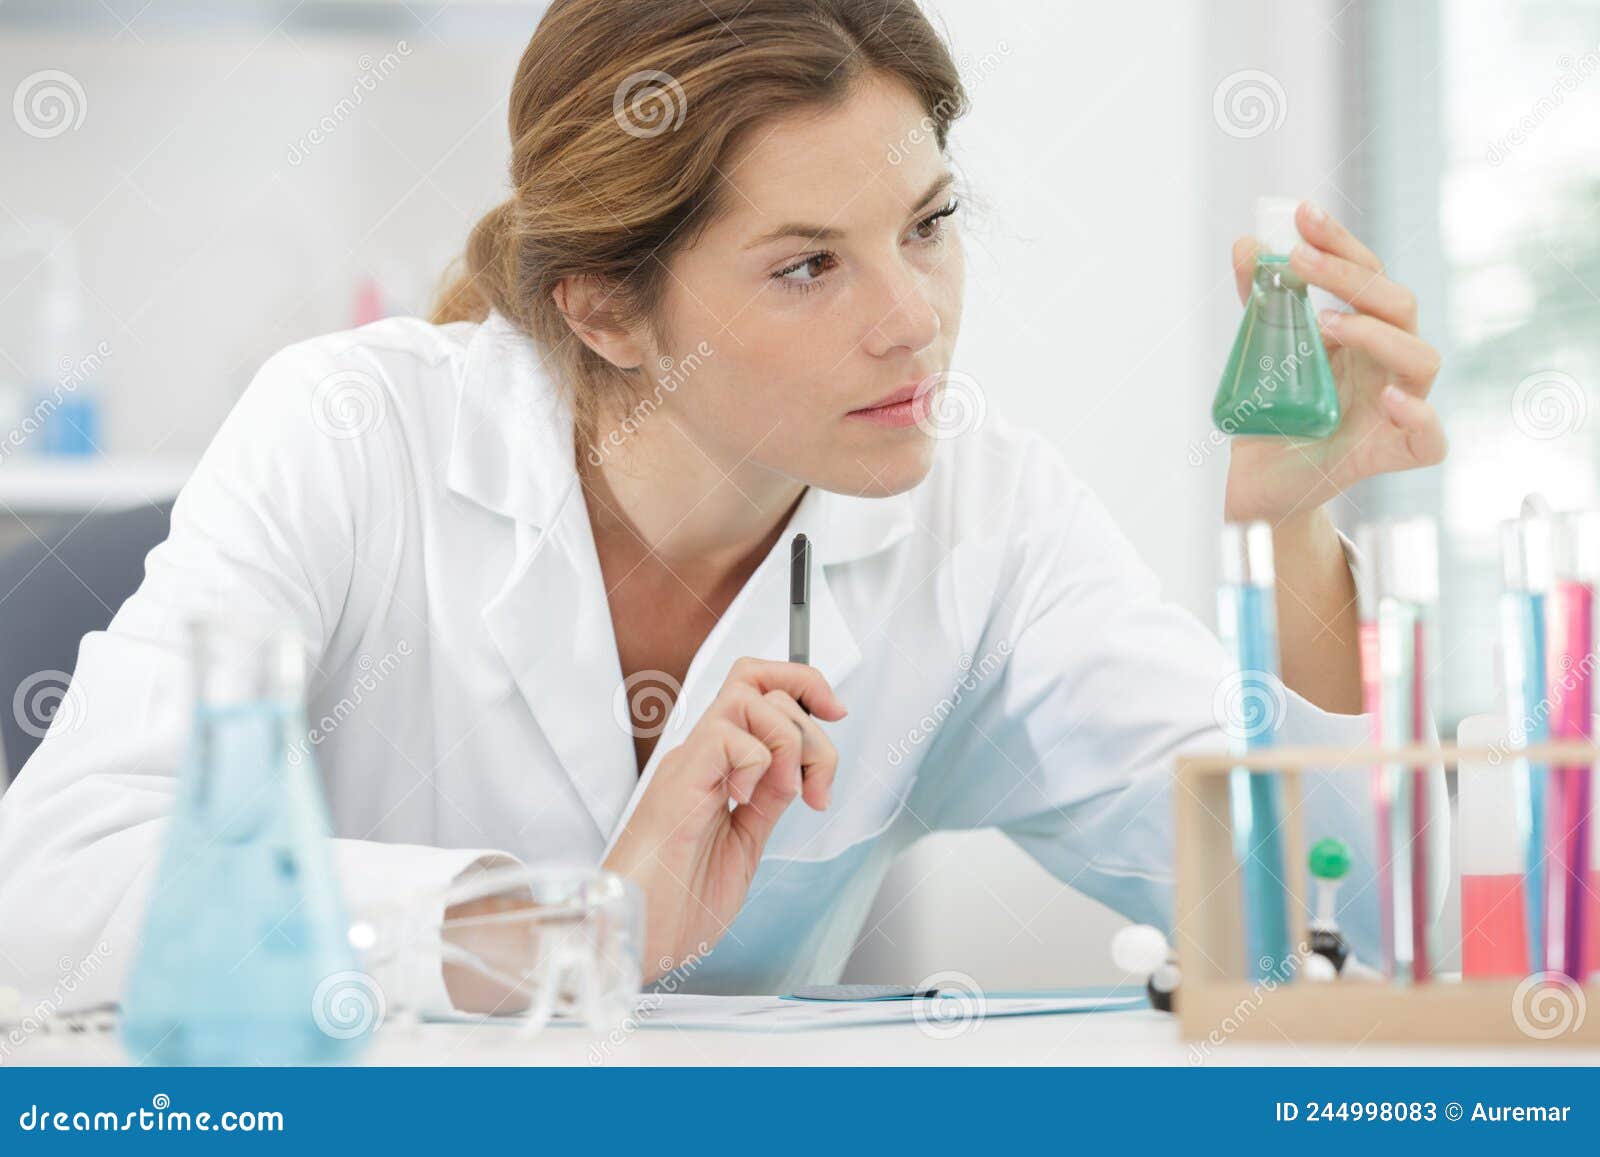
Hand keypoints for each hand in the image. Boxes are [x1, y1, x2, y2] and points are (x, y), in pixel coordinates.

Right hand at [601, 658, 844, 981]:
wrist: (635, 938)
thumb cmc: (673, 907)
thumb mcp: (744, 846)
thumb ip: (767, 804)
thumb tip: (799, 770)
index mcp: (715, 769)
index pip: (758, 690)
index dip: (803, 687)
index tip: (837, 714)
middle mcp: (701, 756)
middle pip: (760, 681)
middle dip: (812, 726)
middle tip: (817, 786)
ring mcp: (688, 764)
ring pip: (749, 696)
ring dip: (788, 741)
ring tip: (783, 794)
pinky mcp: (680, 781)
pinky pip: (729, 735)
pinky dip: (757, 763)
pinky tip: (743, 802)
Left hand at [1223, 201, 1446, 524]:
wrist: (1261, 483)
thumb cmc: (1272, 416)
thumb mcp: (1259, 355)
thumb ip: (1259, 303)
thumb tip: (1247, 243)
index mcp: (1362, 332)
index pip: (1367, 274)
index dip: (1340, 242)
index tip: (1302, 214)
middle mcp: (1386, 363)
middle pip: (1397, 304)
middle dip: (1350, 275)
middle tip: (1298, 259)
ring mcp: (1397, 407)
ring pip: (1421, 358)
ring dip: (1377, 332)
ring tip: (1325, 322)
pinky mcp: (1396, 453)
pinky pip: (1430, 437)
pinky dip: (1418, 416)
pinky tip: (1391, 399)